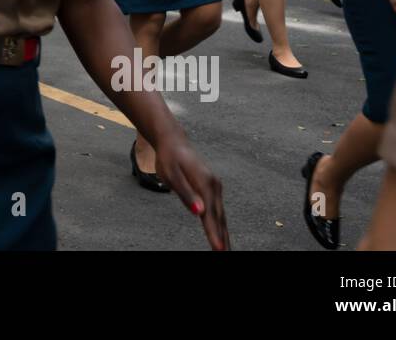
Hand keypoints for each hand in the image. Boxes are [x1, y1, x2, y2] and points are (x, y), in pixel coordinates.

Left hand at [153, 133, 229, 249]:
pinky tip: (221, 234)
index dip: (214, 233)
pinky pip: (218, 210)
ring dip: (224, 233)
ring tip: (225, 250)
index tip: (218, 249)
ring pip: (221, 214)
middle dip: (223, 238)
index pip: (210, 214)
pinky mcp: (212, 188)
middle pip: (219, 217)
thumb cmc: (169, 158)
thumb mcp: (172, 175)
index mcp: (204, 183)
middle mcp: (214, 186)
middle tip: (225, 254)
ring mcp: (215, 187)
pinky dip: (221, 224)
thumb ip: (186, 194)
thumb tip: (199, 213)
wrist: (174, 142)